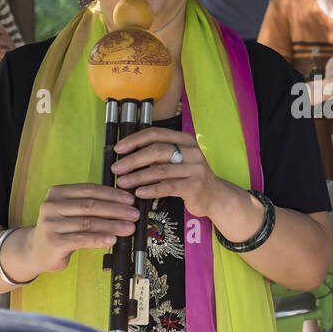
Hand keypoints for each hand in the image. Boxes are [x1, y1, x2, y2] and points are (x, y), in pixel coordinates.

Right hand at [21, 183, 139, 275]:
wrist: (36, 250)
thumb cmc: (60, 229)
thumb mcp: (71, 212)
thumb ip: (91, 205)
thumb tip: (123, 204)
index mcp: (58, 192)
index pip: (90, 189)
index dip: (112, 194)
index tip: (130, 199)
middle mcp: (51, 205)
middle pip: (90, 205)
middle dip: (116, 210)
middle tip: (133, 214)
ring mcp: (50, 224)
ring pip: (88, 223)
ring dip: (112, 225)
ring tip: (129, 228)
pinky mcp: (53, 241)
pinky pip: (81, 239)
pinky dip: (99, 239)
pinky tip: (112, 239)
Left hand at [112, 128, 231, 220]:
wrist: (216, 197)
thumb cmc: (189, 177)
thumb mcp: (178, 160)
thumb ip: (158, 155)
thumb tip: (127, 154)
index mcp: (185, 140)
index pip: (156, 134)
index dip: (135, 140)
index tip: (118, 149)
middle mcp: (192, 151)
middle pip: (156, 151)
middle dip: (132, 159)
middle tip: (116, 168)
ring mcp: (195, 169)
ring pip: (160, 171)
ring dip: (137, 177)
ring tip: (122, 182)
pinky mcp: (195, 186)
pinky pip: (168, 187)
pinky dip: (151, 190)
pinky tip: (139, 193)